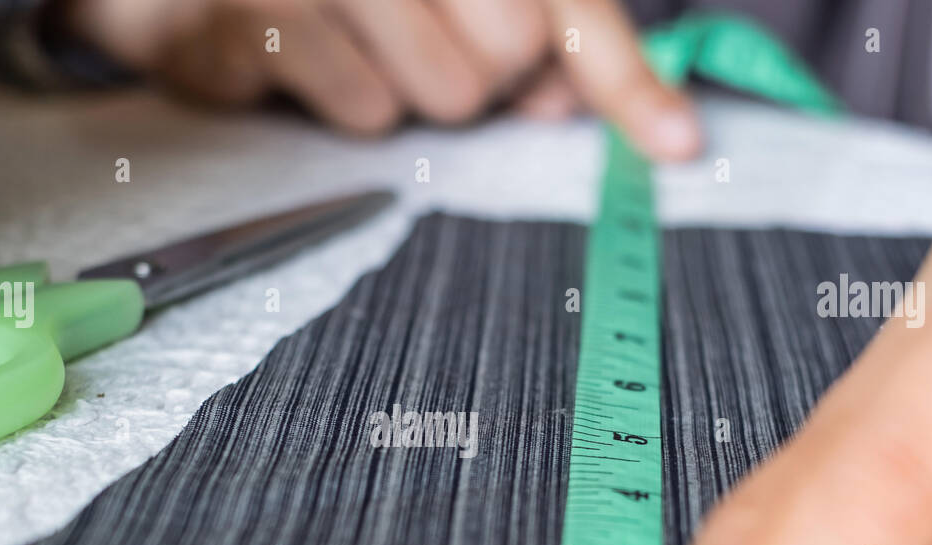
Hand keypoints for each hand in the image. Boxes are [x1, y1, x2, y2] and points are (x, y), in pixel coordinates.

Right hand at [54, 0, 699, 158]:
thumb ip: (513, 26)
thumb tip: (566, 97)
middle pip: (499, 67)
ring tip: (336, 42)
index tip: (680, 143)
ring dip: (391, 94)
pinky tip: (283, 49)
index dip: (624, 77)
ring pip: (425, 101)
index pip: (562, 6)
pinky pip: (350, 111)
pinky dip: (327, 101)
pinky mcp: (250, 21)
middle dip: (469, 79)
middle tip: (408, 43)